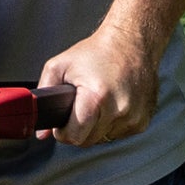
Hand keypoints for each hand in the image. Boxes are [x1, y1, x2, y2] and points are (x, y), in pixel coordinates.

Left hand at [37, 22, 160, 146]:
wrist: (132, 43)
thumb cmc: (95, 52)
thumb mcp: (59, 66)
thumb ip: (45, 95)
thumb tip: (42, 133)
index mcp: (96, 97)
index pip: (75, 137)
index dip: (64, 132)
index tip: (63, 123)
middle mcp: (118, 110)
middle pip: (88, 141)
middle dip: (80, 129)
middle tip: (79, 108)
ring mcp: (133, 118)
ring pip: (104, 138)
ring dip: (97, 126)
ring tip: (99, 102)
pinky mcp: (142, 121)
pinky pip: (119, 134)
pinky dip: (113, 124)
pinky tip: (113, 104)